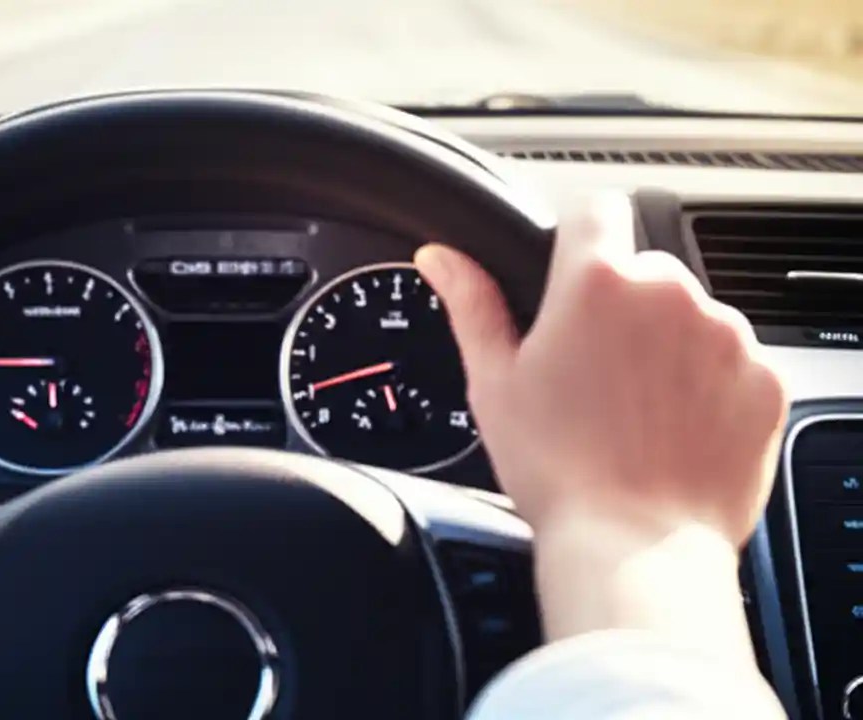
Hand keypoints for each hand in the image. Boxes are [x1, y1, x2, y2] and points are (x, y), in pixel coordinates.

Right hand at [415, 193, 786, 654]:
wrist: (634, 548)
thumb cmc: (556, 469)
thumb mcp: (495, 381)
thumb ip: (471, 304)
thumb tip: (439, 256)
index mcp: (596, 282)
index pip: (595, 210)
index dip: (578, 239)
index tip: (571, 277)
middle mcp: (669, 293)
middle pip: (645, 270)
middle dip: (623, 308)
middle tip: (593, 372)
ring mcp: (726, 335)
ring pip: (692, 315)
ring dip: (668, 345)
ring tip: (635, 410)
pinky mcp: (765, 378)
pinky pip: (734, 360)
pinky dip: (710, 384)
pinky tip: (673, 428)